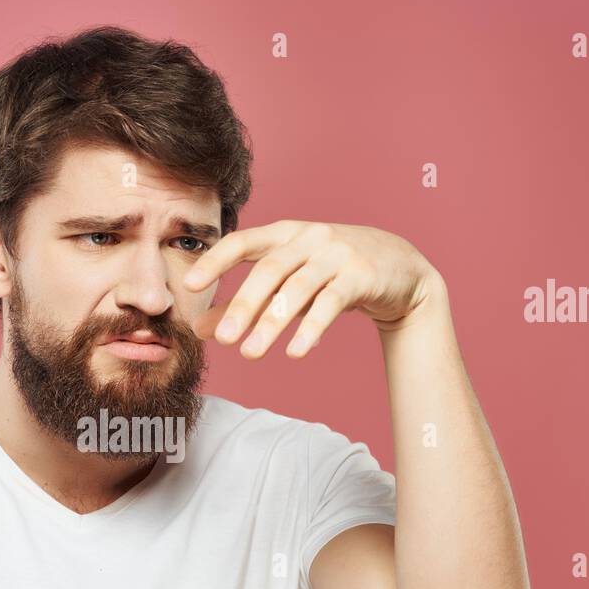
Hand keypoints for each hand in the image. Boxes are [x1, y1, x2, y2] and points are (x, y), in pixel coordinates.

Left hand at [183, 220, 445, 354]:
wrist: (399, 269)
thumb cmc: (331, 273)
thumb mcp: (287, 283)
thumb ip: (244, 303)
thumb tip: (199, 329)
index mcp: (284, 234)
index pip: (243, 242)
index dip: (216, 262)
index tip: (190, 286)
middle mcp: (309, 238)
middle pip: (269, 270)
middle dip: (243, 305)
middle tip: (222, 339)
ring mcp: (338, 254)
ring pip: (299, 288)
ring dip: (272, 323)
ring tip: (251, 354)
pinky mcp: (362, 275)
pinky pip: (332, 303)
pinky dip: (312, 328)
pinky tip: (296, 353)